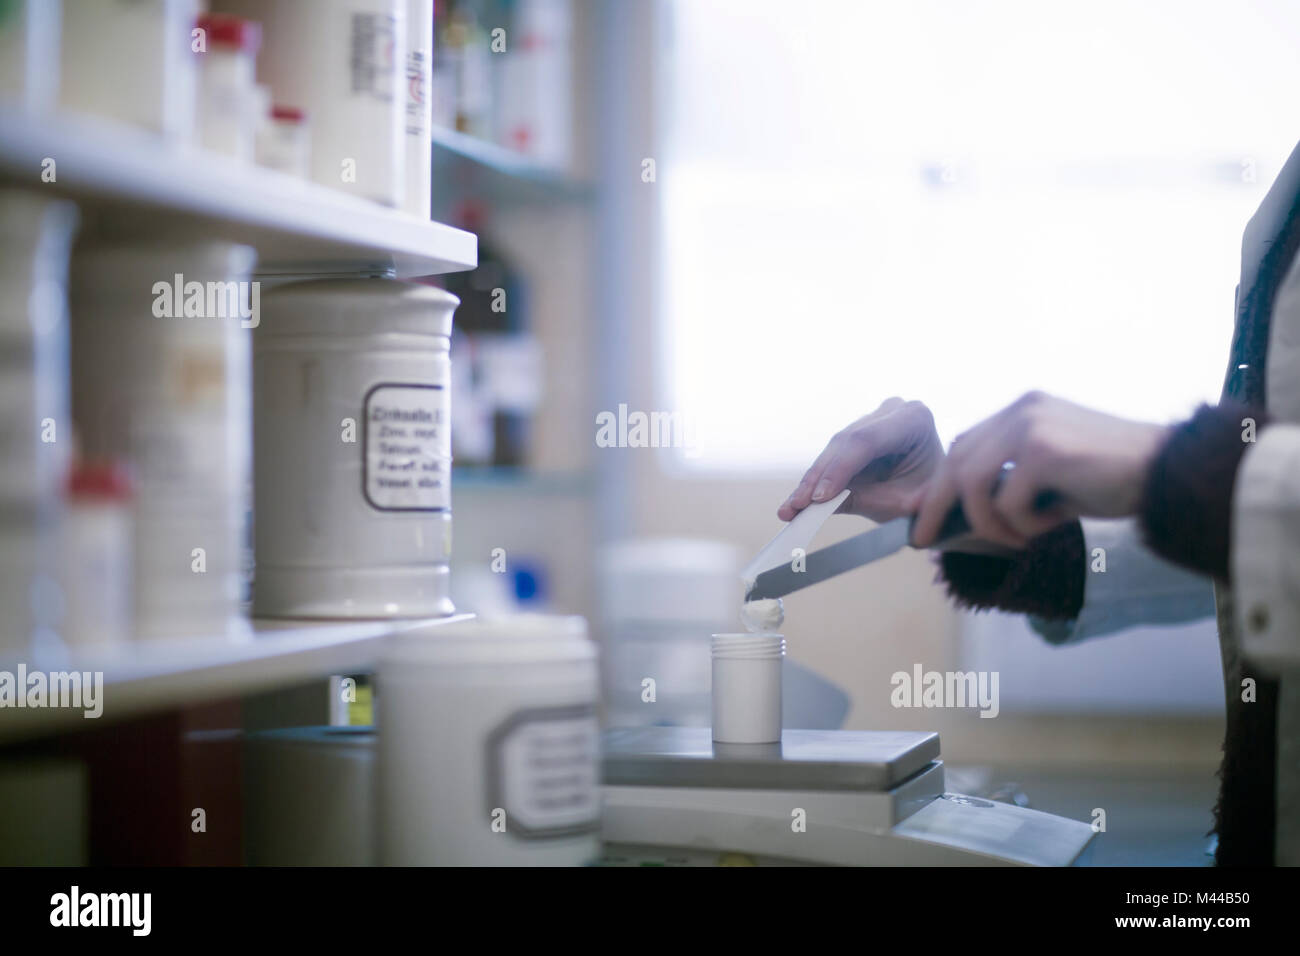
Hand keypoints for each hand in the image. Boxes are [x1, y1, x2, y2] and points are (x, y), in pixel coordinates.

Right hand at [779, 398, 943, 522]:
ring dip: (809, 484)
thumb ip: (865, 501)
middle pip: (844, 444)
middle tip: (796, 507)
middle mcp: (891, 411)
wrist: (944, 497)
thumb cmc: (931, 499)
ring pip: (832, 451)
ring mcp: (872, 420)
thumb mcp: (902, 504)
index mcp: (914, 419)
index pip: (866, 441)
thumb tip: (820, 505)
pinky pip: (830, 459)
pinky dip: (813, 484)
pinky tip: (793, 504)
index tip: (818, 499)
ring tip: (789, 510)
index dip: (838, 469)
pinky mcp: (856, 436)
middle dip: (818, 479)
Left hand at [908, 391, 1171, 548]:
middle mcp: (1020, 410)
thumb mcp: (1050, 477)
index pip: (962, 448)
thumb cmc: (1113, 481)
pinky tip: (1055, 522)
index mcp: (1021, 411)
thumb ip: (1008, 481)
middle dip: (935, 507)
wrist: (1170, 475)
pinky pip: (1007, 501)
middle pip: (955, 463)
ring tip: (1021, 538)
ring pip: (973, 485)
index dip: (937, 486)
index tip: (919, 518)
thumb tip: (957, 514)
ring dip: (990, 524)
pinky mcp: (1044, 449)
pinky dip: (1024, 526)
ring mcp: (1031, 425)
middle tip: (923, 541)